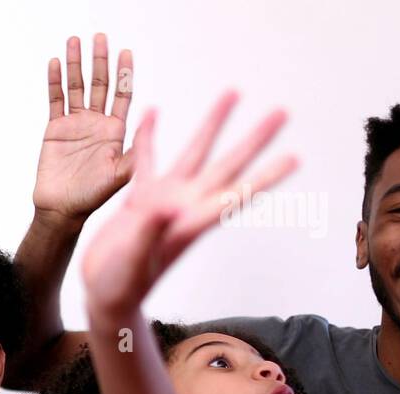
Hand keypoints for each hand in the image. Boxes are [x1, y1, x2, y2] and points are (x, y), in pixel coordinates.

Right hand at [32, 34, 135, 223]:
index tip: (125, 53)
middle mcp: (96, 123)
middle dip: (100, 61)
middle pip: (99, 84)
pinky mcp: (55, 129)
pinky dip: (55, 82)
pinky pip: (55, 100)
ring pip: (76, 87)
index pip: (123, 94)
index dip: (124, 73)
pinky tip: (55, 64)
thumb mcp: (122, 175)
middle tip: (100, 38)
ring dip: (76, 64)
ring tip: (74, 41)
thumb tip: (152, 121)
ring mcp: (75, 124)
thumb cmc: (93, 197)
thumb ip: (137, 149)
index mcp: (115, 131)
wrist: (62, 209)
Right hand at [81, 92, 297, 315]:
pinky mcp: (140, 200)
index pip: (236, 195)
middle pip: (227, 165)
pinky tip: (153, 112)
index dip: (265, 177)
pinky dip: (150, 138)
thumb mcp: (135, 259)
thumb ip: (150, 230)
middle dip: (255, 139)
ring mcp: (164, 200)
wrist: (104, 294)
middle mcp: (184, 207)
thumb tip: (165, 206)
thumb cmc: (121, 285)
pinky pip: (148, 161)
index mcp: (189, 223)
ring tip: (232, 92)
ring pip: (195, 153)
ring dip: (213, 124)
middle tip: (282, 112)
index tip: (295, 157)